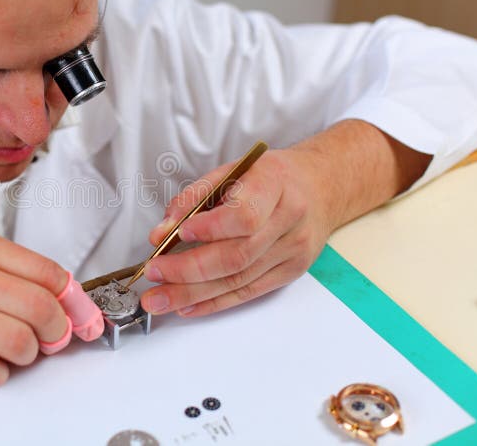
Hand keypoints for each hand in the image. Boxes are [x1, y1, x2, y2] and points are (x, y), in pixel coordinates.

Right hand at [0, 228, 98, 387]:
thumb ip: (5, 274)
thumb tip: (60, 302)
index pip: (48, 272)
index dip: (75, 301)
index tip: (83, 318)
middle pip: (41, 307)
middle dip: (57, 333)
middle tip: (51, 342)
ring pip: (20, 342)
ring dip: (25, 356)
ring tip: (11, 352)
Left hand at [140, 148, 331, 316]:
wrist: (321, 187)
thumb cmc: (273, 176)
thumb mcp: (234, 170)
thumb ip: (195, 197)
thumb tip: (162, 231)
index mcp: (275, 185)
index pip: (245, 216)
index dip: (210, 229)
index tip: (177, 234)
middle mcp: (289, 220)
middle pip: (237, 255)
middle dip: (188, 269)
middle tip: (154, 273)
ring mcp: (292, 251)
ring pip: (239, 280)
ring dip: (193, 293)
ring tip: (160, 298)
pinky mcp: (289, 272)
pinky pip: (248, 293)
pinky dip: (214, 302)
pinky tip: (187, 306)